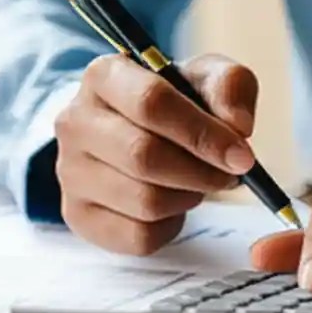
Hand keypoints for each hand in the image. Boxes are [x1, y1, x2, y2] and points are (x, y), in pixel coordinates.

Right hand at [55, 53, 258, 254]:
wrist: (135, 132)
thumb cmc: (175, 103)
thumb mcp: (207, 78)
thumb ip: (230, 87)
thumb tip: (238, 127)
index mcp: (104, 76)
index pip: (151, 102)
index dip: (203, 133)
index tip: (241, 155)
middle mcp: (76, 122)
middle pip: (144, 156)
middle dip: (201, 171)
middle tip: (229, 174)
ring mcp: (70, 172)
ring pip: (144, 201)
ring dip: (188, 197)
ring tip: (197, 182)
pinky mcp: (78, 215)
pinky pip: (138, 237)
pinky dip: (170, 226)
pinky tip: (173, 205)